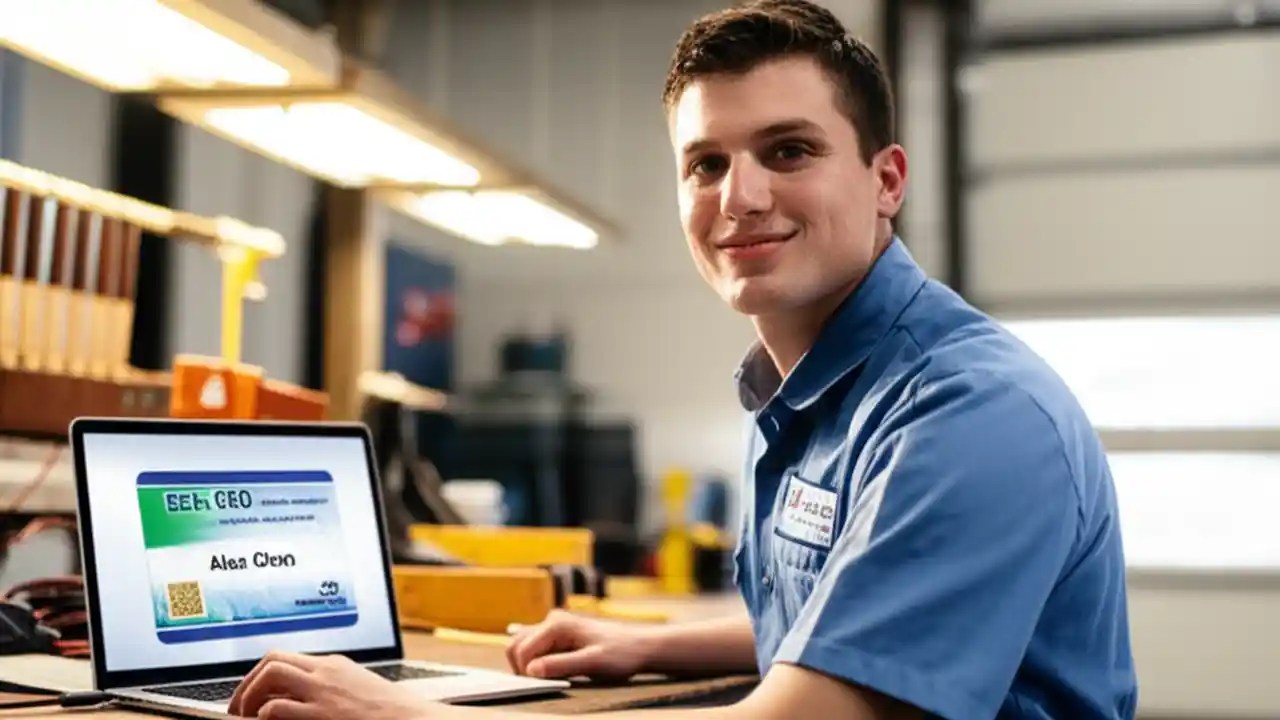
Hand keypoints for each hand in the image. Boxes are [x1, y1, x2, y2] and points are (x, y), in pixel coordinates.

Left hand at [227, 651, 441, 718]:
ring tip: (245, 717)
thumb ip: (335, 687)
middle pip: (272, 660)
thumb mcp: (361, 690)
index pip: (287, 659)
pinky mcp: (321, 713)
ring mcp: (322, 691)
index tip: (255, 695)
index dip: (263, 676)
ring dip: (249, 696)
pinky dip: (263, 716)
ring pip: (269, 674)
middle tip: (240, 707)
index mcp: (336, 665)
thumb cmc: (392, 713)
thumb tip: (306, 699)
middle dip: (249, 682)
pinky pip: (277, 707)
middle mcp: (326, 672)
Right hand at [505, 610, 654, 681]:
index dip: (526, 671)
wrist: (640, 646)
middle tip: (543, 682)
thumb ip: (561, 665)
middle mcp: (552, 620)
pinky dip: (538, 662)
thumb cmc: (621, 653)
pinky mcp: (558, 636)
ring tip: (551, 677)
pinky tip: (555, 671)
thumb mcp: (593, 663)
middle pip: (517, 644)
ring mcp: (554, 627)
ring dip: (529, 665)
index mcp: (557, 624)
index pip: (522, 649)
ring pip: (524, 646)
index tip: (541, 684)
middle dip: (522, 667)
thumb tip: (531, 670)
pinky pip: (536, 648)